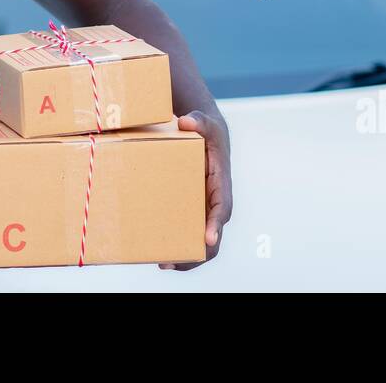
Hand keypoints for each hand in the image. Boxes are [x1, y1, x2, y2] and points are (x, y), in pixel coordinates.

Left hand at [161, 109, 231, 270]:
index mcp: (221, 183)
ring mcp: (204, 208)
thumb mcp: (205, 123)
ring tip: (165, 263)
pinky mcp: (191, 209)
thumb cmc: (206, 130)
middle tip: (176, 261)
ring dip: (188, 257)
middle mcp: (215, 201)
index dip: (216, 224)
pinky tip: (162, 256)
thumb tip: (187, 121)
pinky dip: (179, 247)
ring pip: (203, 242)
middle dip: (200, 252)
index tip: (209, 239)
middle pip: (215, 235)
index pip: (223, 208)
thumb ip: (199, 121)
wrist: (203, 133)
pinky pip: (189, 233)